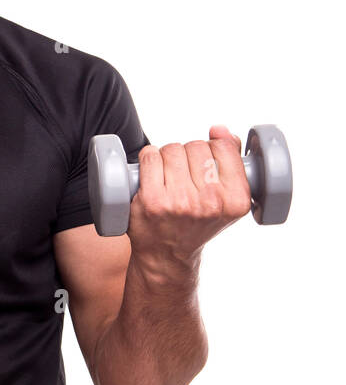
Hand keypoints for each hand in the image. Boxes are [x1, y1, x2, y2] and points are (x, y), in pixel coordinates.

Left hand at [128, 124, 252, 269]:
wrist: (166, 254)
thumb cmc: (196, 221)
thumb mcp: (226, 198)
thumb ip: (232, 160)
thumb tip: (220, 130)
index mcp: (236, 200)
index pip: (223, 147)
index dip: (212, 148)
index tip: (206, 163)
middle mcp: (210, 202)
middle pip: (196, 146)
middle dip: (188, 154)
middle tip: (185, 175)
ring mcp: (179, 202)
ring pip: (172, 149)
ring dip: (167, 156)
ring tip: (169, 177)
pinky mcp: (152, 201)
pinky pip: (150, 156)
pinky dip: (148, 158)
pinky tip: (152, 173)